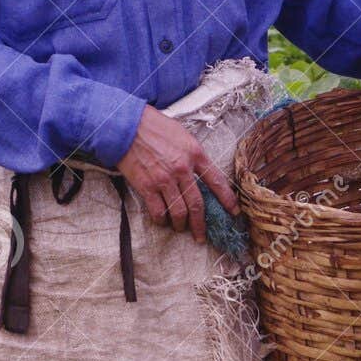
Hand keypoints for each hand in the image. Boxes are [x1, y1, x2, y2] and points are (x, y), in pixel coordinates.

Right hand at [115, 104, 240, 242]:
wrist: (126, 126)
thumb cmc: (154, 126)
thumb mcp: (182, 135)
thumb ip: (192, 154)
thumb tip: (198, 171)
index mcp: (195, 154)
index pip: (217, 181)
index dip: (227, 199)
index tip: (233, 211)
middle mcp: (183, 169)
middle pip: (197, 204)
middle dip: (200, 224)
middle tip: (201, 235)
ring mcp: (164, 179)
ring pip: (179, 211)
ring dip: (180, 224)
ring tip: (180, 228)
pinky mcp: (147, 186)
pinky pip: (158, 211)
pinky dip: (161, 220)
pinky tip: (162, 221)